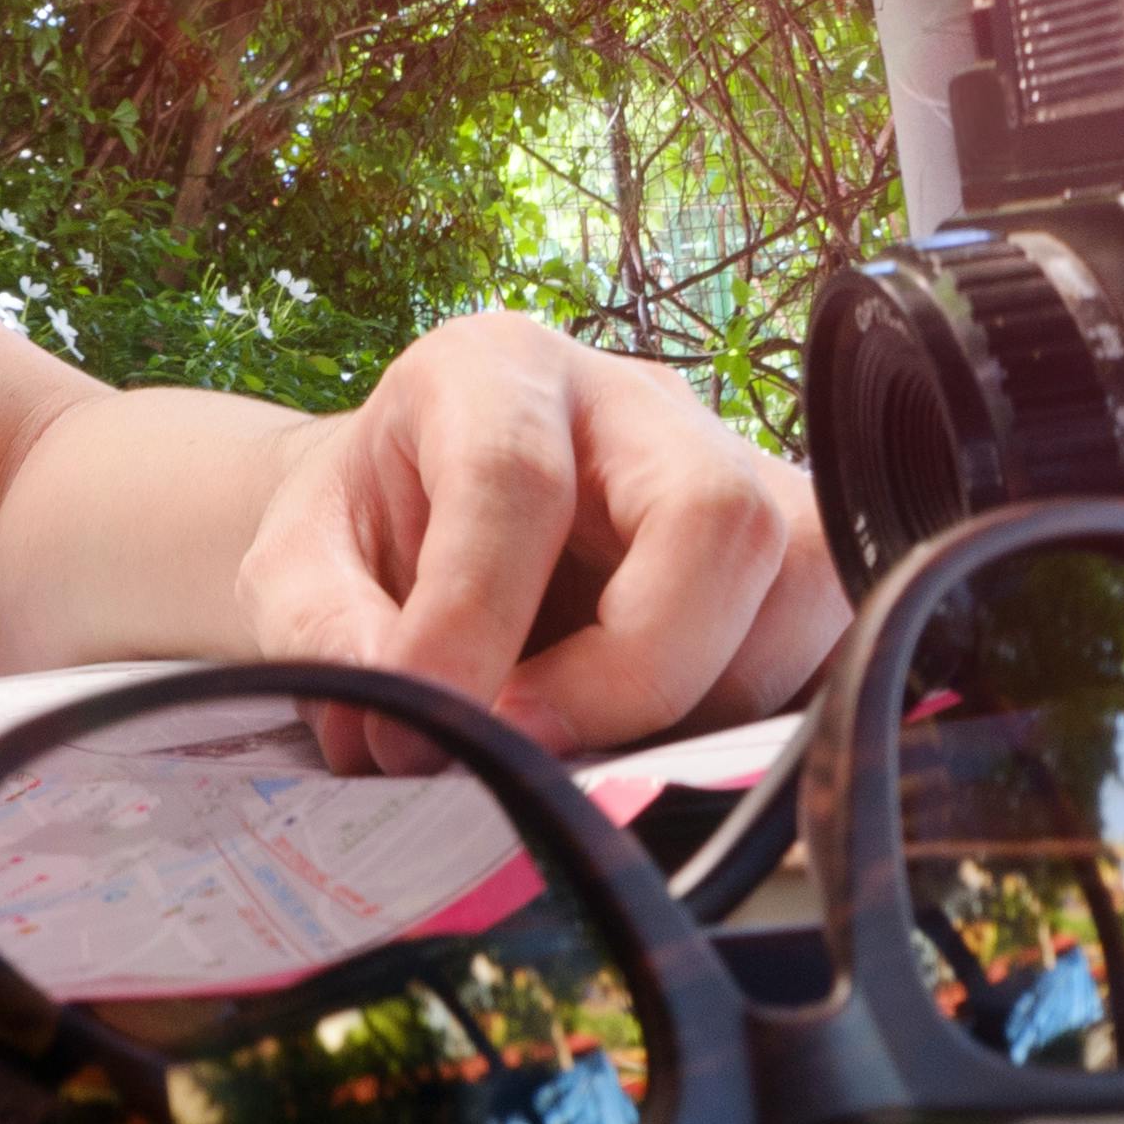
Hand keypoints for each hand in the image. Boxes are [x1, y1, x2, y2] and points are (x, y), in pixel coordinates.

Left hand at [231, 310, 844, 767]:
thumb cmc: (366, 535)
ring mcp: (737, 464)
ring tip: (589, 753)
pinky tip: (660, 746)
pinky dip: (757, 718)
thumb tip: (403, 722)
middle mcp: (637, 399)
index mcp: (497, 370)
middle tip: (537, 753)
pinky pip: (832, 635)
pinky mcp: (794, 549)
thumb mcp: (292, 567)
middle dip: (634, 670)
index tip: (430, 727)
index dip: (473, 618)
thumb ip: (322, 633)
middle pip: (711, 515)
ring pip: (800, 583)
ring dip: (701, 710)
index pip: (513, 479)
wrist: (415, 518)